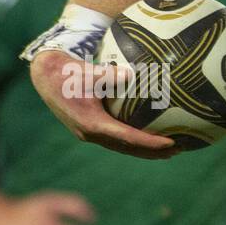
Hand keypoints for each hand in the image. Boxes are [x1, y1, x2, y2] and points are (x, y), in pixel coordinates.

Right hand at [29, 51, 174, 159]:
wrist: (46, 78)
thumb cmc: (68, 72)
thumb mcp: (88, 72)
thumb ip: (109, 74)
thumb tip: (130, 73)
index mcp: (93, 124)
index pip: (129, 138)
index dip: (151, 143)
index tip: (172, 143)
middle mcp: (92, 134)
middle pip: (129, 149)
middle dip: (154, 152)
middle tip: (179, 150)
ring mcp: (90, 134)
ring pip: (123, 147)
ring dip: (146, 150)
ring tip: (170, 150)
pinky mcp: (91, 130)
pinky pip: (117, 139)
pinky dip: (134, 141)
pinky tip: (150, 136)